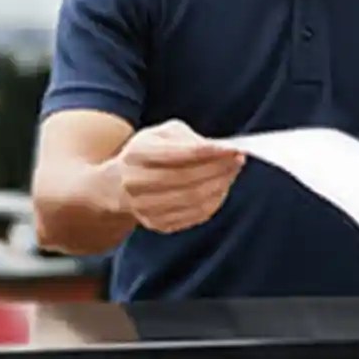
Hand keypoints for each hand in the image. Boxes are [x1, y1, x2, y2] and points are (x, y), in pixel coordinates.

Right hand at [114, 120, 244, 233]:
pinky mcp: (157, 224)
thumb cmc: (149, 153)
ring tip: (232, 171)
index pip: (180, 153)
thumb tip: (220, 149)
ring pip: (194, 198)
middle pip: (188, 178)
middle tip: (238, 159)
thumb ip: (189, 138)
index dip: (211, 152)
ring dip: (220, 185)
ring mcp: (145, 207)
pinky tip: (221, 187)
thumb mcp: (162, 134)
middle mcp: (136, 182)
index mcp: (137, 153)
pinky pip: (195, 214)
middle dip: (219, 168)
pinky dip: (214, 201)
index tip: (234, 148)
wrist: (119, 185)